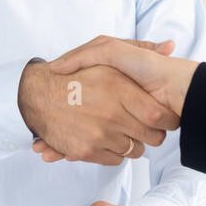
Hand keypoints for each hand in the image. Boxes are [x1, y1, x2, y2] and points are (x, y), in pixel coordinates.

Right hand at [17, 42, 179, 165]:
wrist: (34, 93)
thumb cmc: (76, 73)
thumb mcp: (108, 50)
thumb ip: (141, 46)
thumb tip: (170, 45)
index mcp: (120, 90)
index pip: (160, 117)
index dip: (166, 119)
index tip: (162, 115)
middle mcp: (111, 115)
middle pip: (152, 138)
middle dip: (152, 132)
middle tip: (143, 123)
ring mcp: (99, 135)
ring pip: (134, 150)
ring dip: (132, 143)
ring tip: (122, 130)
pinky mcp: (86, 151)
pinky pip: (114, 159)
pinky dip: (113, 151)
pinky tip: (106, 138)